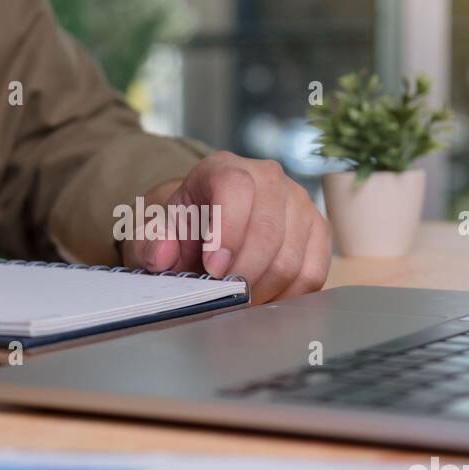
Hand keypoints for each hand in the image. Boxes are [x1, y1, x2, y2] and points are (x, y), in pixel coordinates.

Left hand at [120, 151, 330, 303]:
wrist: (212, 226)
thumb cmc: (188, 227)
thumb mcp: (158, 230)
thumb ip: (151, 241)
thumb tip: (161, 255)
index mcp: (224, 168)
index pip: (235, 188)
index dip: (226, 232)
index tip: (213, 269)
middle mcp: (268, 177)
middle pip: (268, 230)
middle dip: (244, 274)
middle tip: (225, 297)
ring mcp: (299, 202)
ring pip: (291, 257)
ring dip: (263, 290)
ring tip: (240, 301)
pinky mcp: (318, 230)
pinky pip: (312, 273)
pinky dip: (287, 296)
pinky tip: (264, 299)